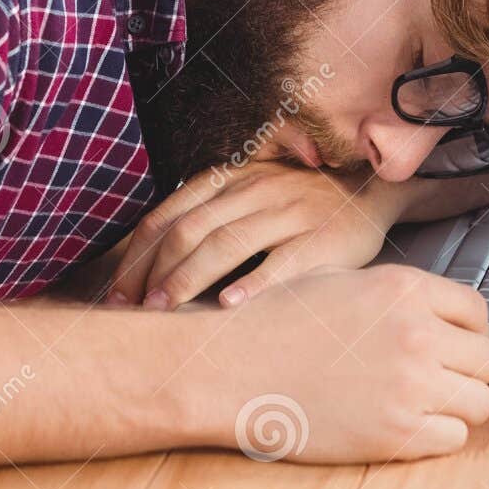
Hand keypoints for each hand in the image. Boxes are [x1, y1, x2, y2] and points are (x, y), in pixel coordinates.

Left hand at [109, 160, 398, 309]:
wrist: (369, 192)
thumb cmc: (297, 203)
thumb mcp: (248, 192)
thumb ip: (207, 214)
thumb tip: (147, 261)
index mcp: (229, 180)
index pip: (168, 216)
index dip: (138, 255)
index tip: (119, 293)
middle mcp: (255, 190)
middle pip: (191, 230)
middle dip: (156, 272)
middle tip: (137, 309)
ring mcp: (289, 212)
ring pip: (228, 243)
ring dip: (190, 278)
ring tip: (167, 308)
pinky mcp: (322, 239)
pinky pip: (283, 261)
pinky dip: (254, 283)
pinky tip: (230, 304)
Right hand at [199, 264, 488, 461]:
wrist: (233, 369)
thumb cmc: (272, 324)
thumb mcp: (336, 280)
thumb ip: (393, 293)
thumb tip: (432, 311)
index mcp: (402, 289)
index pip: (477, 311)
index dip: (466, 329)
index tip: (453, 342)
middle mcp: (416, 334)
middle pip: (486, 359)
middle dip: (465, 368)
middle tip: (438, 375)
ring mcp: (411, 386)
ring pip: (478, 402)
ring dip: (456, 404)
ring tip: (421, 401)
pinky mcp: (398, 433)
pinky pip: (453, 438)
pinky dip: (437, 435)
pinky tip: (404, 423)